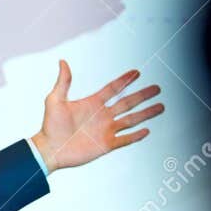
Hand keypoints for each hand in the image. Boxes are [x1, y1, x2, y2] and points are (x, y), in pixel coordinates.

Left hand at [30, 61, 163, 171]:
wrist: (49, 149)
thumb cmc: (49, 126)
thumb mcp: (55, 100)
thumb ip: (63, 82)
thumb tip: (63, 61)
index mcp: (93, 103)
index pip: (113, 89)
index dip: (125, 81)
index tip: (137, 72)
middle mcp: (102, 116)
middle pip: (128, 103)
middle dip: (143, 95)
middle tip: (157, 88)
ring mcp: (106, 130)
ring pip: (131, 120)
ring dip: (146, 114)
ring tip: (161, 106)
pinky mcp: (106, 145)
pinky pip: (125, 140)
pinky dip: (136, 136)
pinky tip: (146, 130)